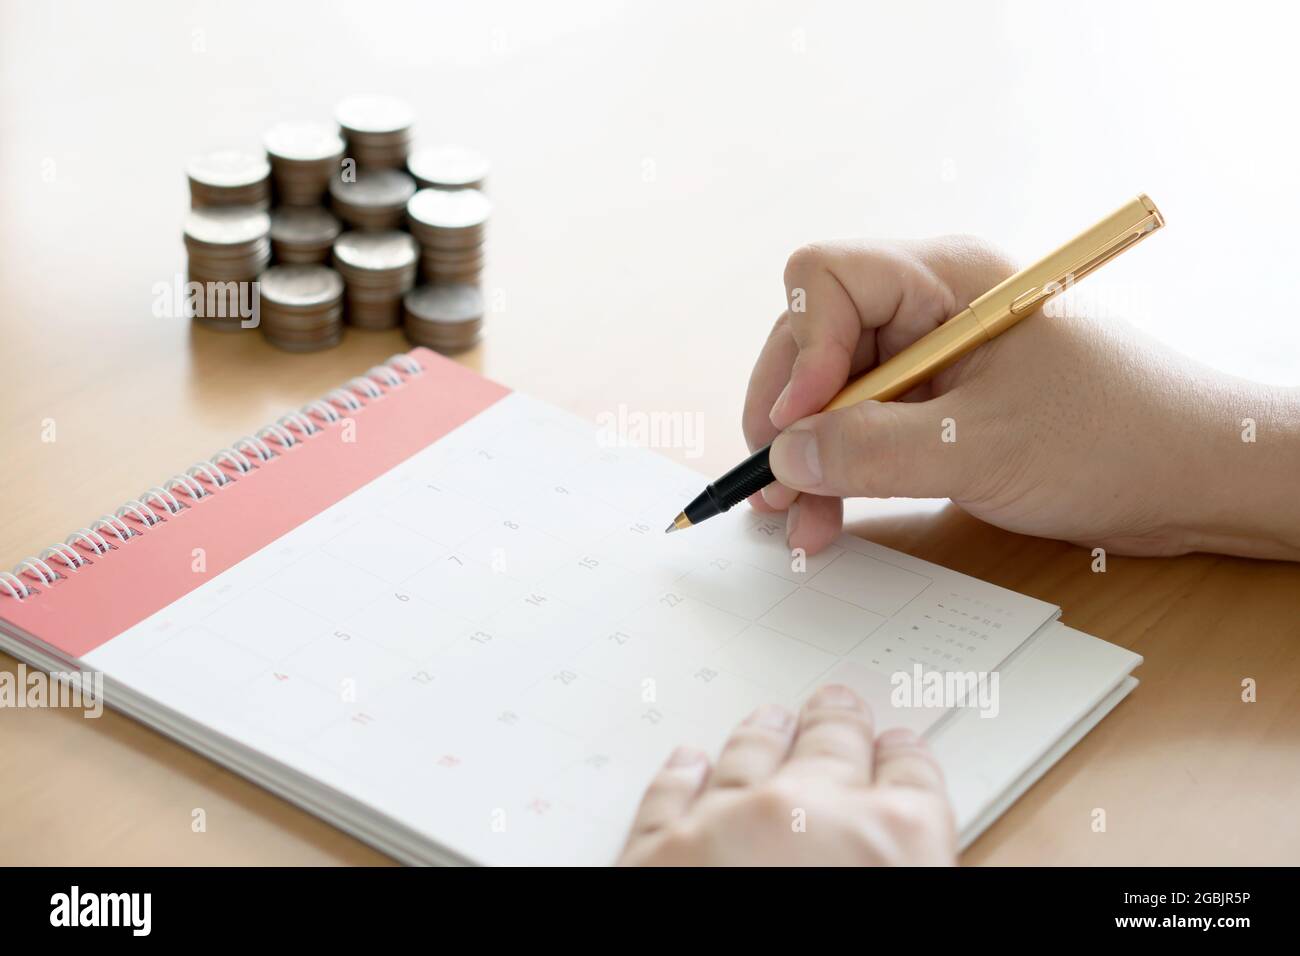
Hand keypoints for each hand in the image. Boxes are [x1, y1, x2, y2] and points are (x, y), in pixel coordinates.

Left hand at [617, 685, 954, 865]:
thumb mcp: (928, 897)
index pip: (913, 778)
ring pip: (749, 756)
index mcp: (896, 840)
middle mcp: (809, 815)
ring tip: (769, 716)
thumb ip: (952, 851)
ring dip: (763, 734)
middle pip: (832, 746)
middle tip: (836, 702)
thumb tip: (1016, 840)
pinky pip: (671, 799)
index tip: (903, 743)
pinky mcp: (656, 854)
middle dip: (836, 722)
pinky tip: (689, 760)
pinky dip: (682, 775)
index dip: (908, 758)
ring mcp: (725, 828)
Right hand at [743, 237, 1299, 560]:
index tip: (799, 422)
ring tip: (796, 521)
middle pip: (813, 339)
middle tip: (776, 485)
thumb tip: (785, 455)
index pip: (828, 280)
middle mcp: (929, 307)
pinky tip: (825, 517)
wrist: (1193, 479)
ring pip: (829, 393)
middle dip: (789, 415)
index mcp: (946, 278)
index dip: (799, 348)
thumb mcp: (984, 449)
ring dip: (806, 456)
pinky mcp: (935, 406)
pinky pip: (861, 427)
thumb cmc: (1115, 440)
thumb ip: (875, 450)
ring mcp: (929, 358)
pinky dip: (837, 470)